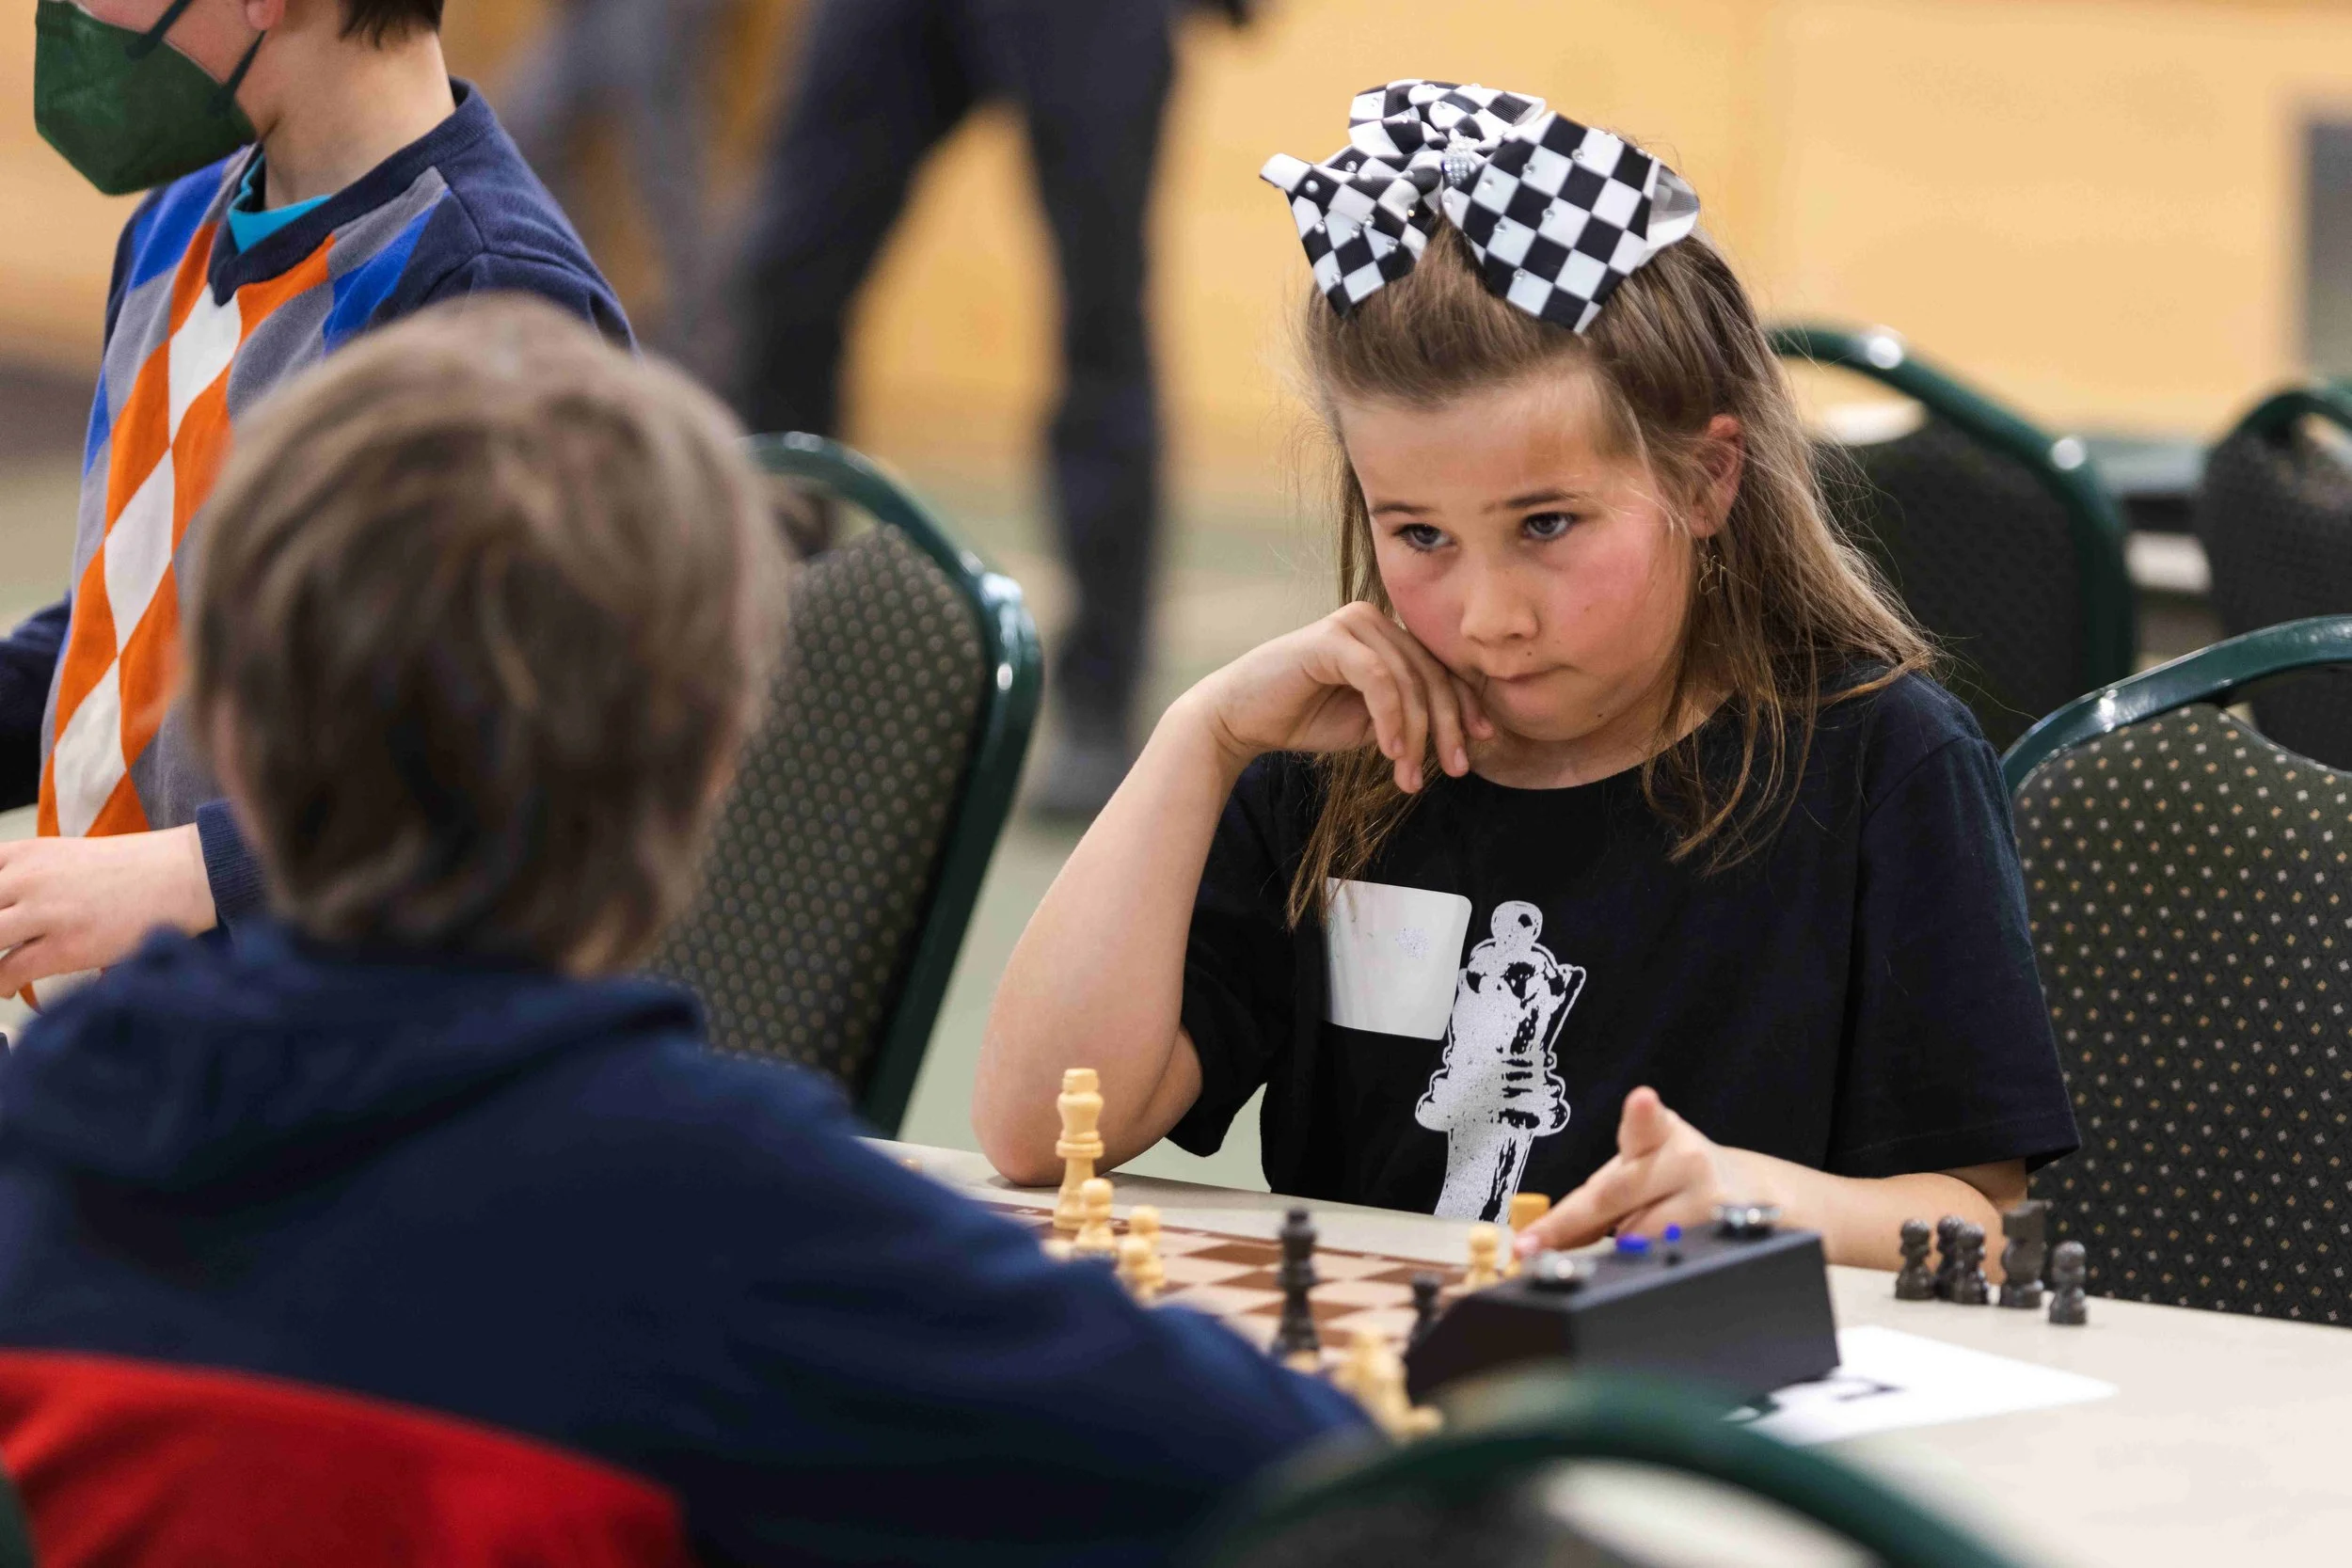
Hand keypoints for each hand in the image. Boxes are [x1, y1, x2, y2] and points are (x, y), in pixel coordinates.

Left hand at [0, 826, 217, 993]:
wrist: (182, 876)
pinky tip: (8, 988)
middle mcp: (28, 878)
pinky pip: (10, 970)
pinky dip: (1, 984)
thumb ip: (26, 877)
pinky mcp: (67, 945)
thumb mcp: (64, 858)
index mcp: (26, 853)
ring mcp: (47, 912)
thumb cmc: (133, 870)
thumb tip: (4, 912)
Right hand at [1184, 602, 1492, 792]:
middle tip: (1456, 768)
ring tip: (1410, 774)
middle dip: (1447, 726)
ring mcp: (1351, 624)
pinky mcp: (1330, 639)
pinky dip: (1391, 719)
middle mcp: (1372, 620)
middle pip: (1431, 674)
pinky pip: (1378, 680)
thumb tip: (1463, 732)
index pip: (1440, 667)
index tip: (1483, 742)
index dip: (1465, 705)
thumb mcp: (1372, 721)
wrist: (1240, 719)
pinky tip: (1391, 752)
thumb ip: (1410, 715)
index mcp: (1386, 635)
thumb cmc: (1304, 718)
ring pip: (1408, 681)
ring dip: (1415, 734)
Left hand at [1516, 1087, 1778, 1255]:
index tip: (1643, 1100)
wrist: (1746, 1192)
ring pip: (1637, 1235)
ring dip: (1620, 1242)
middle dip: (1569, 1223)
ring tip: (1640, 1228)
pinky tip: (1665, 1241)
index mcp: (1658, 1133)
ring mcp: (1709, 1196)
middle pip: (1617, 1194)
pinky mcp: (1720, 1232)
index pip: (1646, 1124)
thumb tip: (1541, 1239)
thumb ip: (1596, 1197)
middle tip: (1531, 1245)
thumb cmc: (1675, 1178)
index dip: (1643, 1113)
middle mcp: (1687, 1158)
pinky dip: (1647, 1258)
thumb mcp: (1638, 1169)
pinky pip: (1661, 1256)